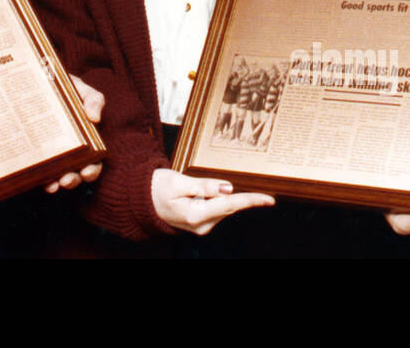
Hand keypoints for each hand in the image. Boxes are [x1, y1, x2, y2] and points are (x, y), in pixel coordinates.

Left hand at [45, 75, 103, 192]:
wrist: (38, 81)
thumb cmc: (63, 86)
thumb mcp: (81, 89)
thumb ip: (93, 99)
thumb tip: (95, 119)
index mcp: (85, 139)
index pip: (93, 160)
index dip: (92, 170)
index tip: (86, 172)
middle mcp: (71, 150)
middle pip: (77, 173)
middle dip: (74, 180)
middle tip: (67, 180)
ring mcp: (53, 154)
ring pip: (59, 175)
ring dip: (58, 183)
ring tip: (54, 184)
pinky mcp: (37, 154)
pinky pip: (41, 171)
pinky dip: (43, 179)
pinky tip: (42, 182)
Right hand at [150, 168, 272, 234]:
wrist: (140, 201)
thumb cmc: (156, 188)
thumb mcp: (178, 181)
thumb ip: (204, 185)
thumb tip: (228, 188)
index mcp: (195, 214)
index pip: (229, 205)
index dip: (251, 200)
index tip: (269, 199)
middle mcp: (201, 225)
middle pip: (229, 207)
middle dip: (242, 197)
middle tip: (256, 189)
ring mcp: (201, 227)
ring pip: (223, 208)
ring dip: (225, 197)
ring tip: (204, 186)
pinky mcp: (200, 224)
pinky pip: (217, 210)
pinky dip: (219, 201)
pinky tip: (210, 194)